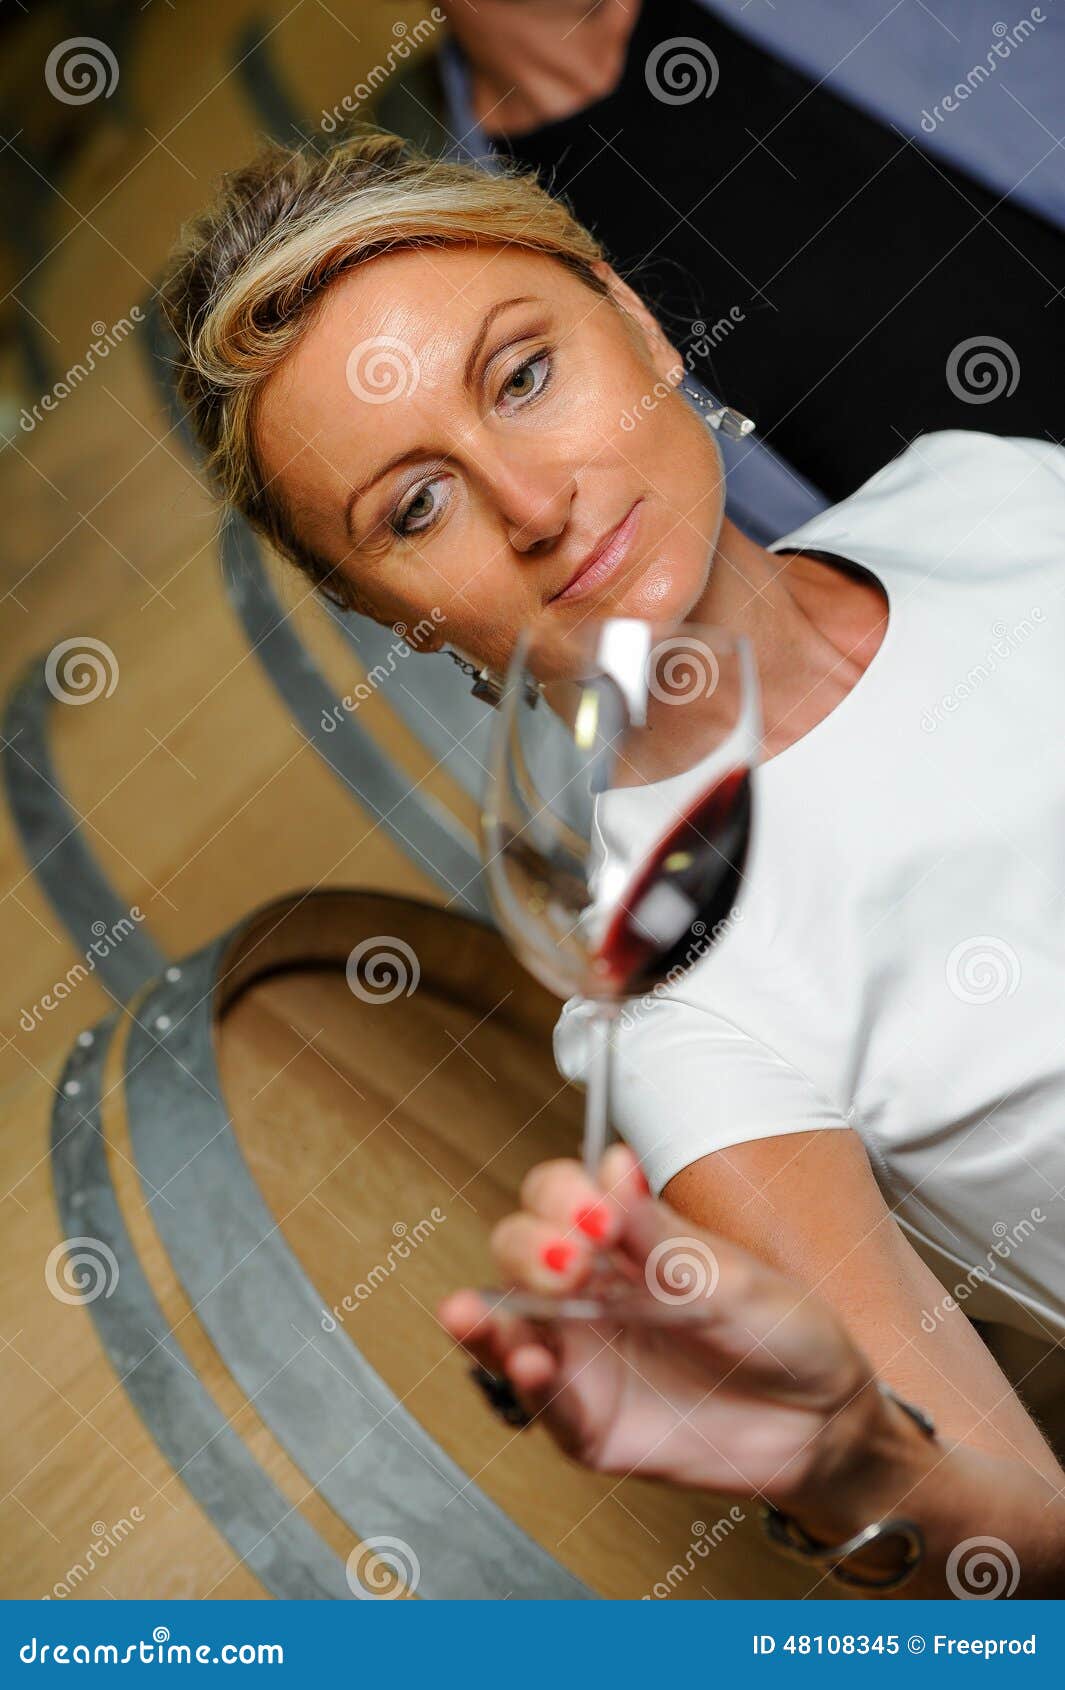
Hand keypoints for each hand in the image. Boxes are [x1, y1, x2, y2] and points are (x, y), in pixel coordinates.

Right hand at [439, 1147, 884, 1508]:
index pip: (555, 1198)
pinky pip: (546, 1409)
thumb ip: (657, 1236)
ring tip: (476, 1313)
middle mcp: (590, 1295)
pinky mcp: (593, 1425)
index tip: (594, 1211)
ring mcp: (586, 1359)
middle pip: (518, 1253)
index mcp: (621, 1244)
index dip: (560, 1197)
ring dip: (486, 1319)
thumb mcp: (729, 1275)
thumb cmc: (784, 1332)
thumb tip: (610, 1168)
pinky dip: (527, 1389)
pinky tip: (531, 1365)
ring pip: (508, 1331)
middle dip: (528, 1249)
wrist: (826, 1420)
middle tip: (570, 1261)